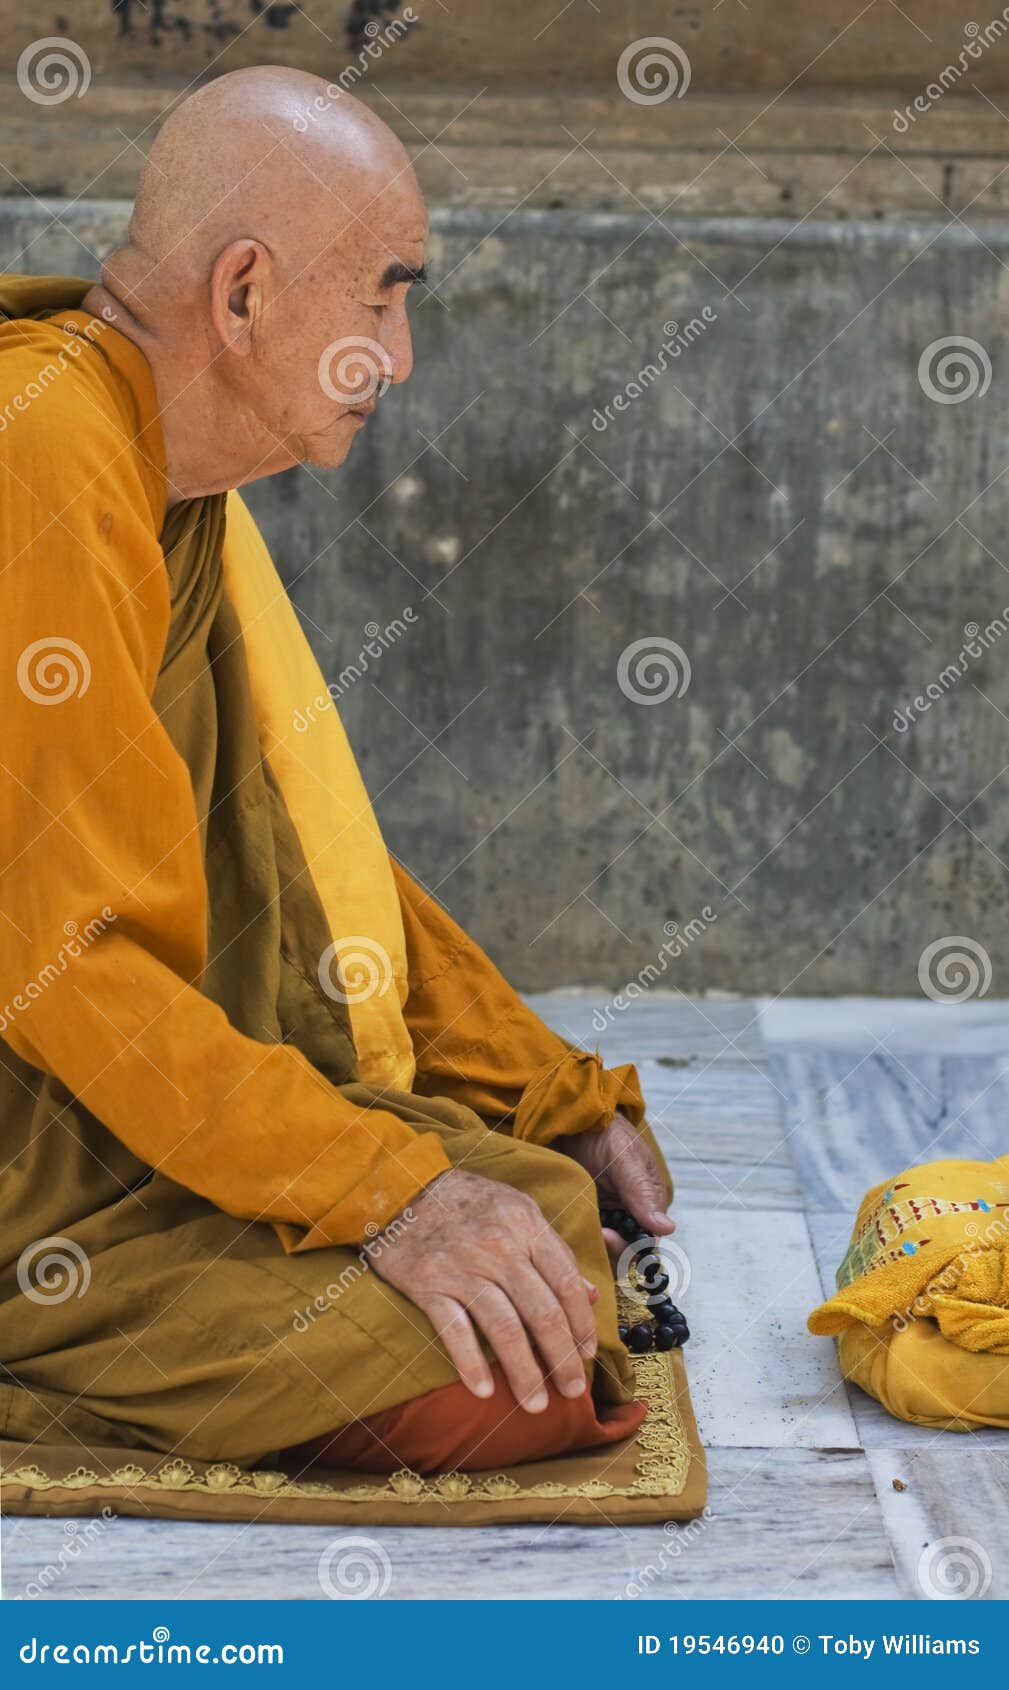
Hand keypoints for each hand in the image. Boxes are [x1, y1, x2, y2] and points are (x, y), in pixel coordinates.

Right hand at [369, 1168, 597, 1411]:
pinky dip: (471, 1364)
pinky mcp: (427, 1284)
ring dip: (524, 1372)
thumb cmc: (466, 1200)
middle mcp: (498, 1246)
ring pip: (504, 1329)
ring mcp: (461, 1266)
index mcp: (525, 1224)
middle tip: (572, 1391)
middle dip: (562, 1358)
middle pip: (541, 1312)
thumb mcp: (516, 1209)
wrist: (400, 1185)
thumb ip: (552, 1249)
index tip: (587, 1355)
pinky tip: (483, 1391)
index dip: (582, 1324)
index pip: (565, 1282)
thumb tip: (589, 1294)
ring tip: (536, 1404)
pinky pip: (455, 1331)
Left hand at [562, 1113, 673, 1262]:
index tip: (606, 1234)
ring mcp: (605, 1216)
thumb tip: (667, 1228)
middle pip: (624, 1253)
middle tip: (592, 1231)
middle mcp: (629, 1215)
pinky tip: (567, 1228)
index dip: (628, 1248)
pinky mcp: (584, 1214)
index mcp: (648, 1204)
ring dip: (592, 1246)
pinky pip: (584, 1237)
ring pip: (603, 1250)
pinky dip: (577, 1238)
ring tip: (577, 1226)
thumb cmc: (605, 1133)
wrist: (573, 1118)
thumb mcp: (625, 1160)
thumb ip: (642, 1192)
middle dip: (609, 1251)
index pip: (645, 1244)